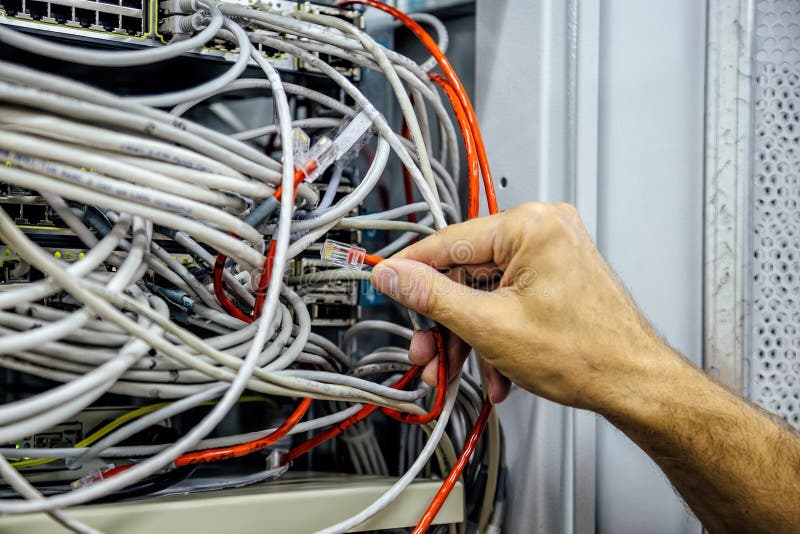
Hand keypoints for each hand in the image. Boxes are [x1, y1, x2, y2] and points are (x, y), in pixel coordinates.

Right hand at [370, 202, 670, 411]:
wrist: (636, 384)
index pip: (447, 243)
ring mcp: (552, 251)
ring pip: (484, 291)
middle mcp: (543, 228)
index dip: (410, 271)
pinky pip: (507, 297)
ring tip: (454, 371)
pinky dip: (494, 333)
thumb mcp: (490, 326)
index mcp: (530, 225)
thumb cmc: (588, 355)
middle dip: (444, 322)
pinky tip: (493, 370)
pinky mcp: (555, 274)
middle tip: (425, 352)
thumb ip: (432, 296)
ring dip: (466, 336)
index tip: (384, 285)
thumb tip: (394, 275)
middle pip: (465, 272)